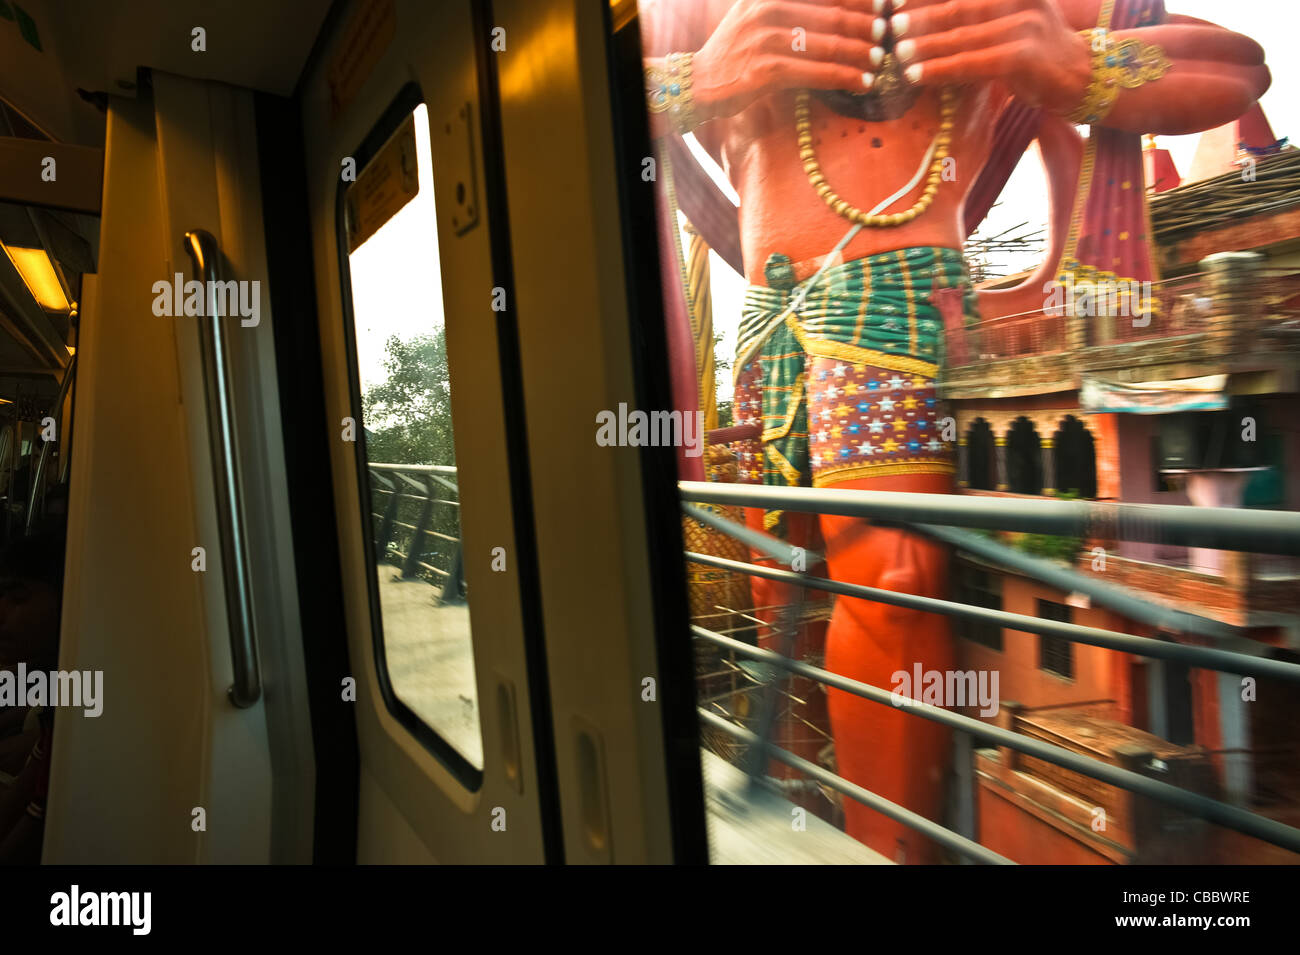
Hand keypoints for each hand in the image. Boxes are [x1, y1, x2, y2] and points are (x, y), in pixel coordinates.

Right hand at [691, 1, 879, 122]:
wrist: (700, 81)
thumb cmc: (737, 49)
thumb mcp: (758, 11)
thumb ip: (792, 4)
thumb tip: (839, 10)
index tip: (886, 4)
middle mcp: (768, 9)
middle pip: (833, 14)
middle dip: (866, 25)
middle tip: (888, 33)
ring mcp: (766, 40)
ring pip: (829, 44)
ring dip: (861, 53)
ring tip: (881, 60)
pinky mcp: (766, 71)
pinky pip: (817, 73)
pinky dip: (845, 78)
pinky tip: (863, 82)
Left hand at [884, 0, 1091, 112]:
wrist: (1082, 77)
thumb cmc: (1036, 53)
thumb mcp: (1007, 23)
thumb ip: (975, 17)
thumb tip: (926, 23)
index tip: (894, 2)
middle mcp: (1018, 0)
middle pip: (957, 7)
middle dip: (919, 17)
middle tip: (887, 25)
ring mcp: (1023, 25)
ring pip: (961, 36)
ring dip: (924, 46)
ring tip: (894, 53)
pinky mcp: (1022, 55)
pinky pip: (970, 63)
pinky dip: (940, 69)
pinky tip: (916, 75)